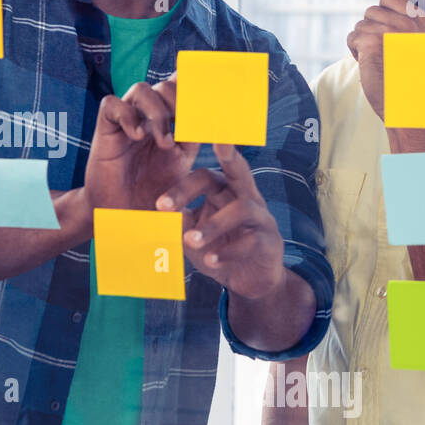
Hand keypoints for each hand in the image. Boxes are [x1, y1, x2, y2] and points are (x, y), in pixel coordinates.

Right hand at [84, 77, 199, 211]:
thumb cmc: (154, 196)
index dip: (195, 80)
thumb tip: (219, 120)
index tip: (212, 91)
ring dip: (158, 112)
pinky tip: (137, 136)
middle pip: (166, 85)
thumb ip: (195, 139)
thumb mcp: (183, 166)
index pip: (182, 87)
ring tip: (164, 143)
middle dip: (180, 102)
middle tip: (184, 132)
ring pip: (141, 89)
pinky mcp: (106, 130)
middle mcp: (149, 118)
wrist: (124, 217)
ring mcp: (127, 122)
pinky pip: (111, 104)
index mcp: (172, 123)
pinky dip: (126, 115)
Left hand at [156, 143, 284, 298]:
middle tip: (218, 142)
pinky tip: (210, 261)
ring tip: (190, 241)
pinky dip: (228, 251)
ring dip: (213, 226)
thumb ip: (177, 223)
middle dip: (227, 155)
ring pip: (241, 210)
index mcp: (225, 192)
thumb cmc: (218, 250)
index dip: (183, 186)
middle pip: (236, 171)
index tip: (161, 198)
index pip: (205, 176)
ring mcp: (262, 218)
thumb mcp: (193, 235)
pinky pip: (251, 241)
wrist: (249, 282)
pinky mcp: (270, 241)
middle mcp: (246, 198)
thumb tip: (154, 215)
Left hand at [346, 0, 424, 120]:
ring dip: (363, 42)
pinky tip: (370, 63)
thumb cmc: (422, 72)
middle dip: (371, 29)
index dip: (382, 13)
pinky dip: (356, 52)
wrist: (412, 102)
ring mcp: (388, 31)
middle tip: (385, 49)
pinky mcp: (371, 42)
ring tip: (380, 57)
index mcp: (420, 19)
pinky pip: (352, 38)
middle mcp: (405, 22)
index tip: (391, 32)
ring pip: (360, 26)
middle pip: (370, 11)